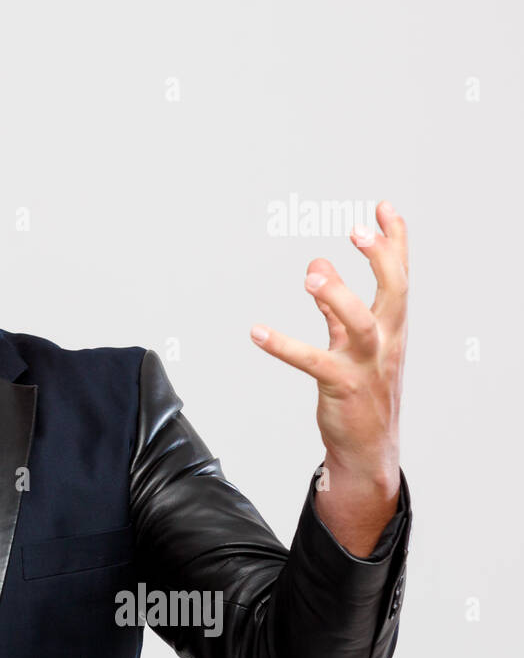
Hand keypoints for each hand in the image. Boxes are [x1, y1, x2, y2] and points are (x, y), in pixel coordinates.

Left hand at [249, 200, 407, 555]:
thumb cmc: (362, 391)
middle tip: (357, 230)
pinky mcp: (342, 388)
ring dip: (337, 296)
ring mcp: (367, 366)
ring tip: (311, 272)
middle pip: (393, 293)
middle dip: (380, 259)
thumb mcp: (351, 342)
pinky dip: (285, 346)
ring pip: (360, 325)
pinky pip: (313, 363)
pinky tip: (258, 332)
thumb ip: (334, 305)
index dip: (394, 243)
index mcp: (391, 328)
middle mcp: (385, 343)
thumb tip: (318, 265)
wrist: (368, 449)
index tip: (384, 208)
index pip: (399, 277)